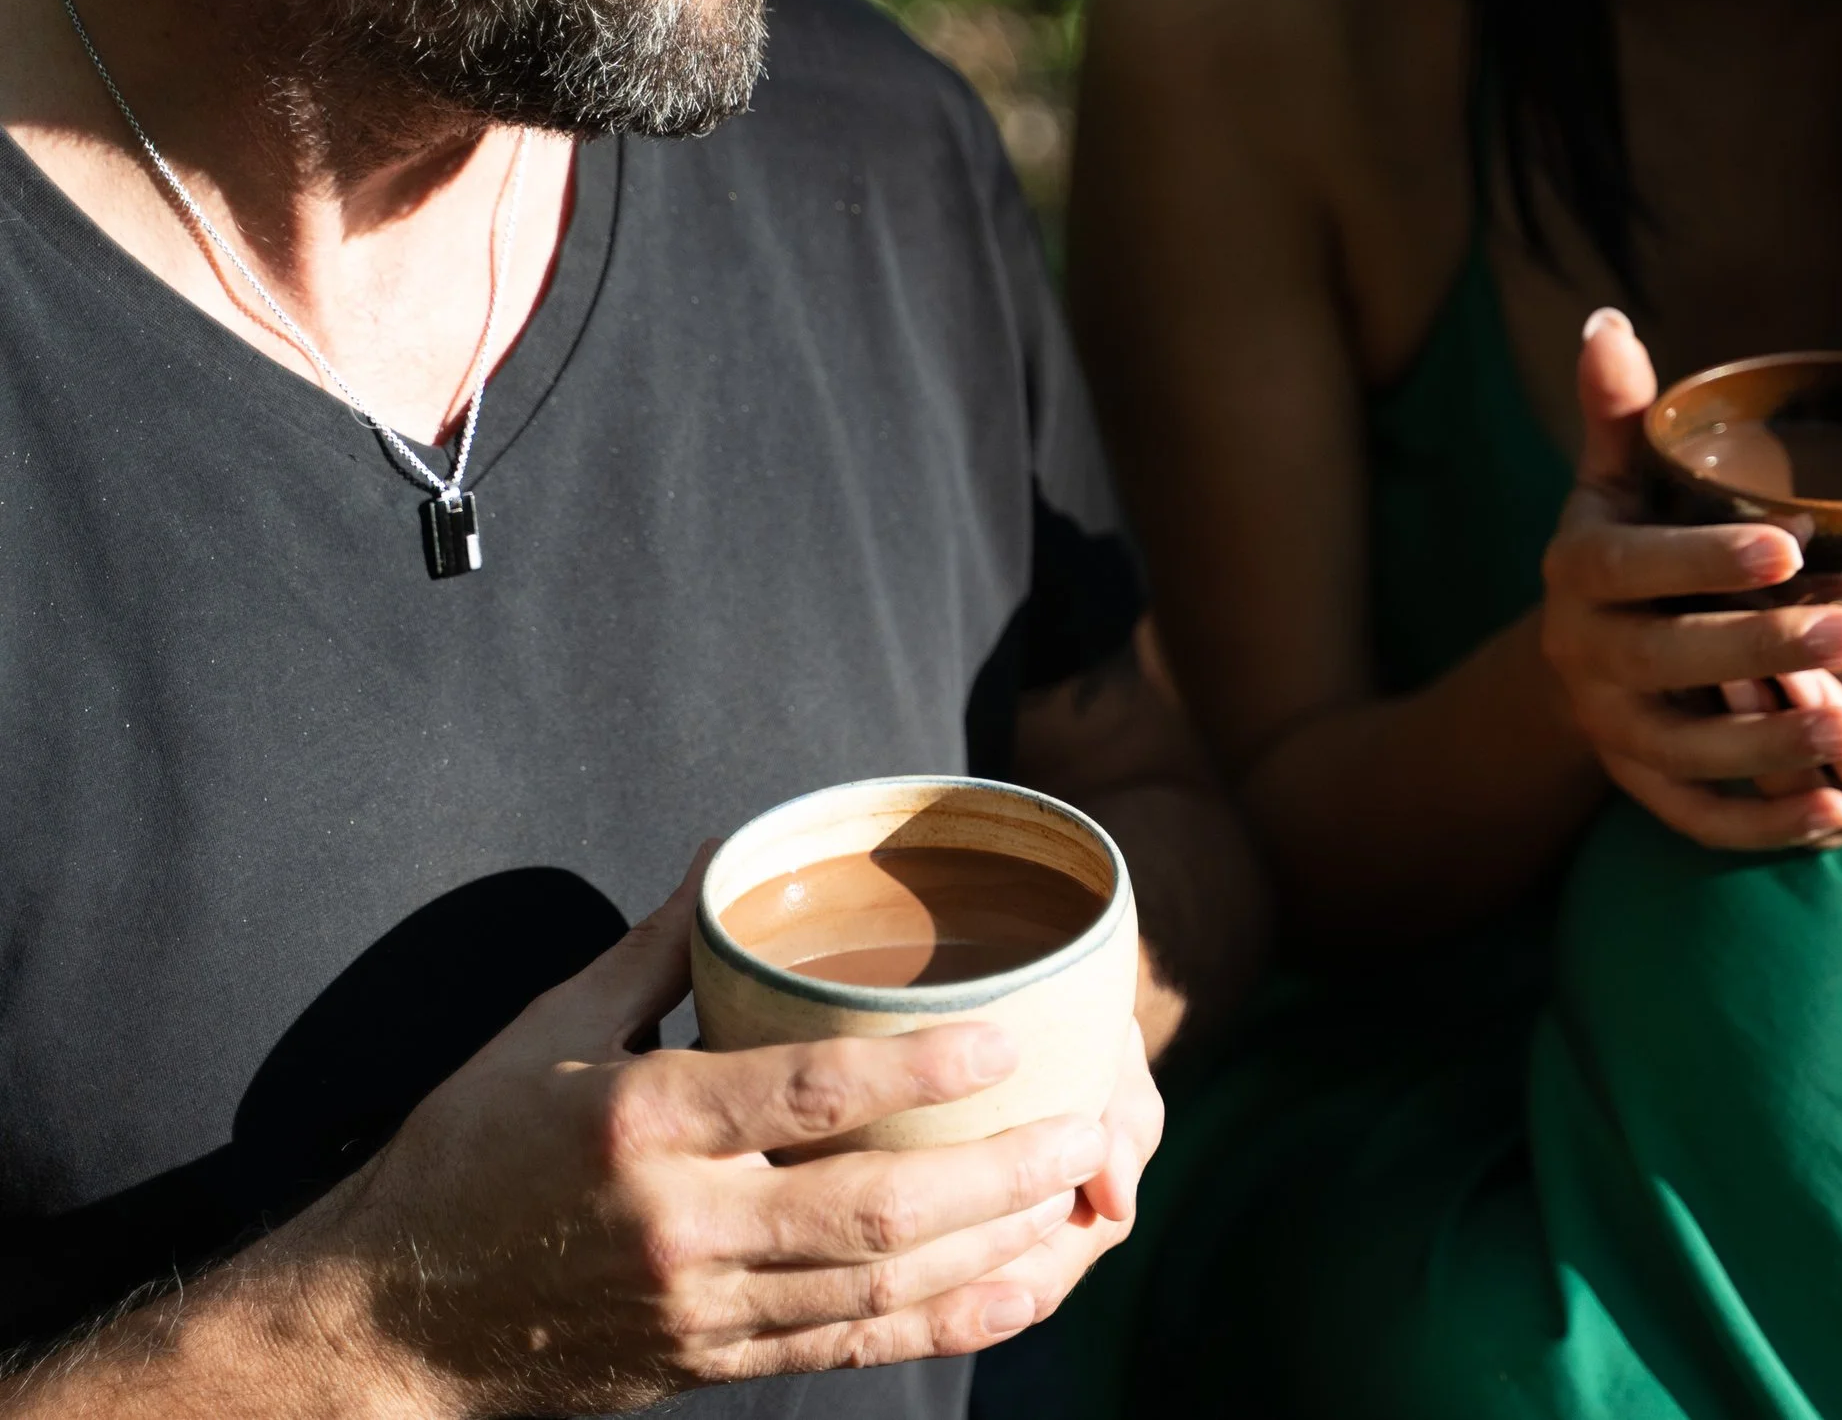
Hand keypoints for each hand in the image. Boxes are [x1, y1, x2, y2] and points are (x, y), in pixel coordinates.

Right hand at [271, 853, 1153, 1418]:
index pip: (804, 1096)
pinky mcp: (714, 1360)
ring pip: (879, 1288)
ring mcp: (704, 1307)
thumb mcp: (544, 1032)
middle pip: (871, 1209)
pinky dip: (945, 1323)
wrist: (385, 1326)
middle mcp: (681, 1226)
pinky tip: (1017, 1286)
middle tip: (1086, 1127)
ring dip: (994, 1246)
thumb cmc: (463, 1158)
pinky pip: (852, 1347)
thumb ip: (655, 948)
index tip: (1005, 1041)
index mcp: (638, 1125)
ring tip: (1080, 1196)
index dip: (916, 1072)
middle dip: (997, 1175)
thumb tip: (729, 850)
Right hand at [1539, 310, 1841, 849]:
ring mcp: (1611, 733)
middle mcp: (1582, 657)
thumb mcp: (1616, 480)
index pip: (1628, 567)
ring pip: (1684, 749)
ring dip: (1769, 747)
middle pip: (1664, 661)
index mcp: (1577, 572)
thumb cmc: (1630, 547)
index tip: (1790, 546)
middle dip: (1761, 651)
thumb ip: (1619, 413)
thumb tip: (1607, 320)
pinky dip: (1765, 827)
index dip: (1701, 560)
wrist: (1581, 655)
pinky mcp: (1645, 790)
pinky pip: (1700, 819)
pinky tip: (1839, 816)